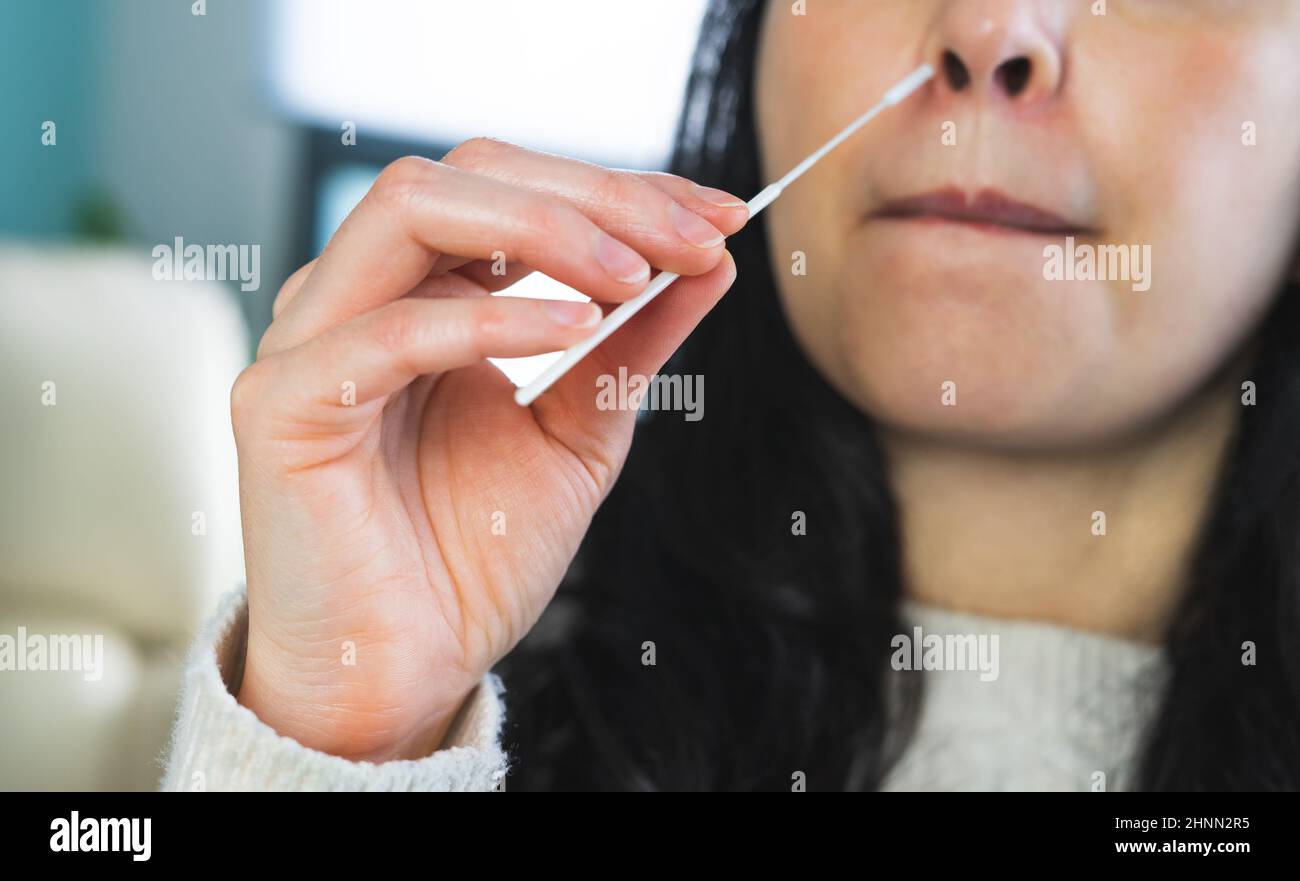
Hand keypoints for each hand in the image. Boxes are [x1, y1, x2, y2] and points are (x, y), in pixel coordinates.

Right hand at [231, 139, 745, 759]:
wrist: (405, 670)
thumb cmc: (471, 555)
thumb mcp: (578, 429)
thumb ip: (629, 343)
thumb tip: (710, 261)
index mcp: (419, 293)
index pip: (511, 188)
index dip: (619, 190)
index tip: (716, 217)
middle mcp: (357, 297)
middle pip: (465, 173)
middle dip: (593, 194)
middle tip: (689, 236)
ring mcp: (311, 341)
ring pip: (412, 210)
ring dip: (541, 226)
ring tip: (632, 274)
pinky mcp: (287, 406)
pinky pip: (388, 331)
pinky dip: (490, 316)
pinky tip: (572, 328)